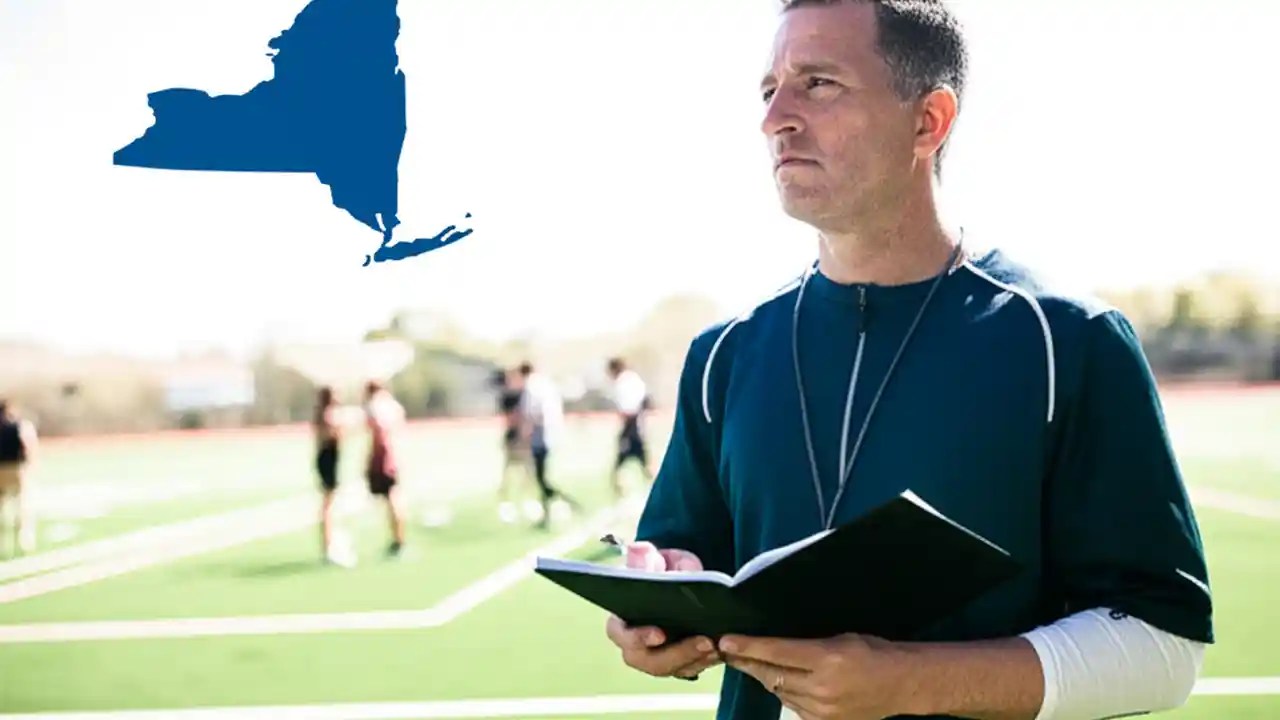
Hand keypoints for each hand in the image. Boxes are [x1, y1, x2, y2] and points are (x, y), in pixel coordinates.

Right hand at [605, 542, 721, 679]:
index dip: (637, 637)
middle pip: (650, 661)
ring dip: (696, 659)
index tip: (660, 633)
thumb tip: (637, 549)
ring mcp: (658, 656)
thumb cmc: (663, 569)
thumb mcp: (657, 558)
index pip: (621, 635)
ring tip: (717, 645)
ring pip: (673, 668)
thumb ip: (646, 557)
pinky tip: (722, 649)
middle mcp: (636, 645)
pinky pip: (690, 668)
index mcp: (622, 621)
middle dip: (678, 653)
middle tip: (704, 641)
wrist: (681, 580)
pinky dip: (705, 661)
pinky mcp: (679, 662)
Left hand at [718, 633, 906, 719]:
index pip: (777, 652)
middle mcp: (822, 688)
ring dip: (766, 677)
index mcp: (827, 659)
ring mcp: (822, 710)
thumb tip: (772, 645)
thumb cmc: (872, 652)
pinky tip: (784, 681)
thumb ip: (806, 645)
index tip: (726, 641)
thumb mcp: (840, 638)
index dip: (749, 647)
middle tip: (729, 651)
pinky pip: (792, 706)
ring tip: (754, 662)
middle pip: (772, 675)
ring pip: (779, 692)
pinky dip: (786, 693)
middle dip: (747, 662)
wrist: (900, 684)